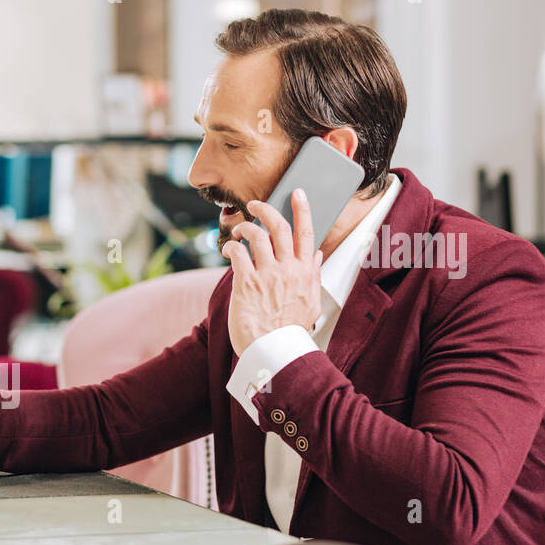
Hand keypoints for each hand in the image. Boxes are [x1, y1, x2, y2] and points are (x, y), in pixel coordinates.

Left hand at [223, 188, 323, 355]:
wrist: (275, 351)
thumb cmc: (290, 330)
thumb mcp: (311, 301)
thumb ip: (312, 275)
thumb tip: (315, 254)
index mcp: (304, 272)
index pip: (306, 232)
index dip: (302, 209)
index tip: (297, 194)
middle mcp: (287, 269)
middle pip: (278, 227)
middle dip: (265, 209)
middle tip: (255, 204)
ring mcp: (266, 275)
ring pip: (256, 236)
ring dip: (245, 228)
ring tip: (238, 232)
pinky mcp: (246, 284)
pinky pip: (238, 254)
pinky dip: (231, 247)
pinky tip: (228, 249)